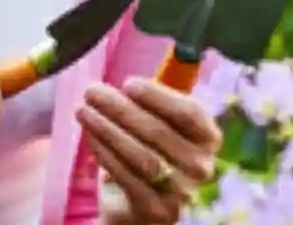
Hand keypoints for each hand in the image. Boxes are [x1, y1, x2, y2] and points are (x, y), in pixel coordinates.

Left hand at [77, 77, 221, 223]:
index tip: (127, 83)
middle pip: (158, 132)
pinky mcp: (157, 210)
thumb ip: (151, 99)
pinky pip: (127, 176)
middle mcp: (201, 167)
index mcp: (208, 138)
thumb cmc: (149, 148)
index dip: (158, 96)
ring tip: (84, 111)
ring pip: (140, 155)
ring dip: (107, 129)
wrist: (141, 203)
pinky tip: (91, 137)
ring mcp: (182, 191)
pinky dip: (105, 154)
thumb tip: (127, 84)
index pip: (189, 113)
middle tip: (92, 92)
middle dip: (120, 108)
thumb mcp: (159, 121)